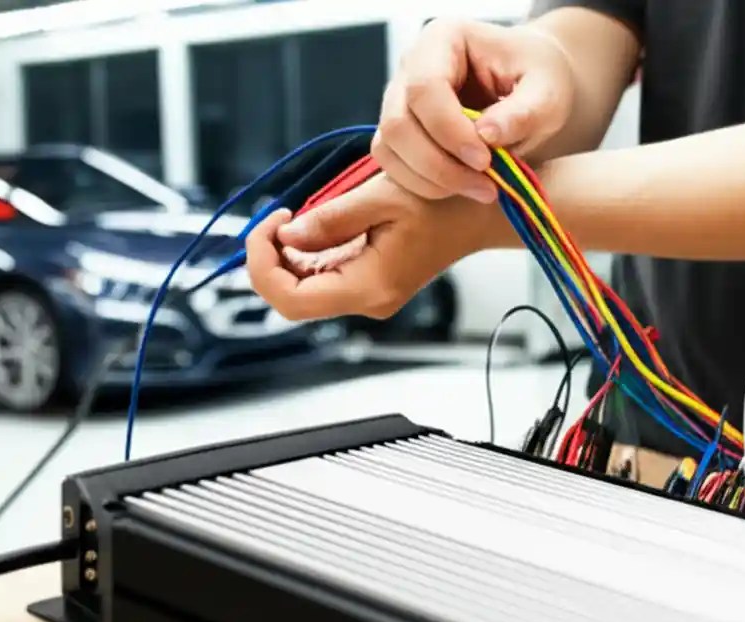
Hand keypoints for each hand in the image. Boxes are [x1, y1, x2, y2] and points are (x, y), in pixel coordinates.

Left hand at [247, 174, 509, 321]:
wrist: (480, 213)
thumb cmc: (444, 201)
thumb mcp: (382, 197)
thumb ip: (330, 220)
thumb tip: (285, 237)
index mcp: (369, 286)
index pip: (291, 300)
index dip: (264, 265)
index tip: (271, 224)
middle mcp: (366, 301)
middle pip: (292, 299)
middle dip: (269, 260)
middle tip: (276, 217)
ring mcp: (366, 296)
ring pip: (302, 291)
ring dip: (284, 257)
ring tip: (290, 218)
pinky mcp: (367, 284)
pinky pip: (320, 279)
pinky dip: (302, 256)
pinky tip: (307, 227)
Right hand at [373, 19, 575, 203]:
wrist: (531, 84)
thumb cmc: (538, 78)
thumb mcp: (547, 90)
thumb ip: (523, 112)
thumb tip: (487, 136)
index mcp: (442, 40)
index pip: (425, 87)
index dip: (450, 131)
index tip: (485, 161)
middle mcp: (410, 67)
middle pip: (398, 124)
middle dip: (439, 165)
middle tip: (485, 186)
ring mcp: (398, 100)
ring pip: (389, 149)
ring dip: (431, 180)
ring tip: (479, 189)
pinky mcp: (400, 132)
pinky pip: (393, 165)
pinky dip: (423, 185)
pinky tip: (461, 187)